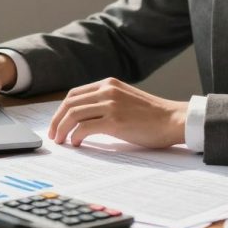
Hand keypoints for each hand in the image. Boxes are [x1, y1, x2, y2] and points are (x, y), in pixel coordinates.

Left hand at [47, 78, 187, 147]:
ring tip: (61, 141)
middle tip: (53, 135)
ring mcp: (111, 105)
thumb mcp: (126, 99)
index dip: (61, 110)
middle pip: (69, 103)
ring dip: (62, 129)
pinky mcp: (115, 121)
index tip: (57, 123)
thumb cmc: (153, 115)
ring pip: (74, 115)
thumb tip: (84, 118)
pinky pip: (84, 128)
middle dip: (56, 120)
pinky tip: (77, 143)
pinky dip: (75, 136)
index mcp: (109, 84)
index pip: (74, 94)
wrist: (174, 120)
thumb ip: (107, 102)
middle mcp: (107, 90)